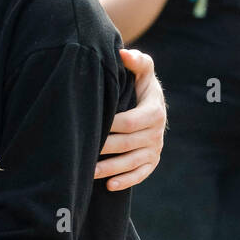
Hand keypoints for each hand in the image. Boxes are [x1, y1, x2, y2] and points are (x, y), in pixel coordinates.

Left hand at [96, 49, 165, 189]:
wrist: (150, 102)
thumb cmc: (139, 84)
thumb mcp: (142, 70)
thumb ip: (137, 61)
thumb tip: (123, 53)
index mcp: (154, 111)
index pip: (130, 122)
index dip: (110, 126)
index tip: (90, 126)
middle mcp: (156, 132)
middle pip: (128, 144)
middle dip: (105, 148)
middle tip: (82, 151)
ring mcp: (155, 149)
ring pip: (132, 162)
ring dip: (111, 169)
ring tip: (89, 173)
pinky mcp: (152, 161)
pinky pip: (141, 174)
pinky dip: (126, 181)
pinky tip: (109, 186)